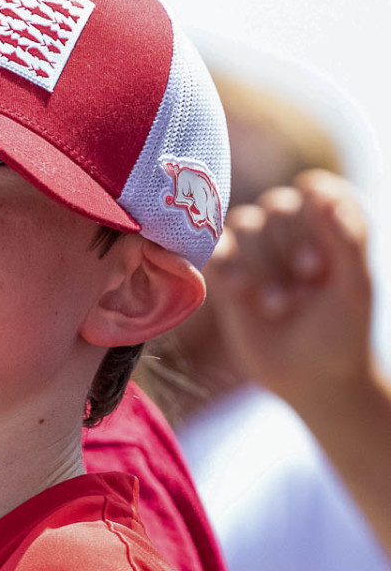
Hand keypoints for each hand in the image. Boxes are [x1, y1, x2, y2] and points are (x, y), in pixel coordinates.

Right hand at [206, 170, 373, 412]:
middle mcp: (293, 231)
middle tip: (303, 292)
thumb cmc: (342, 333)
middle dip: (287, 250)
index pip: (314, 191)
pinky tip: (240, 290)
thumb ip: (348, 238)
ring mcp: (258, 252)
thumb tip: (322, 196)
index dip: (312, 221)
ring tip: (278, 306)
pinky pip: (215, 250)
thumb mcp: (355, 288)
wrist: (311, 379)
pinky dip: (225, 264)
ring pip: (244, 224)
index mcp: (330, 224)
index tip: (318, 266)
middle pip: (275, 207)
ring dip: (260, 265)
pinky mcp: (228, 275)